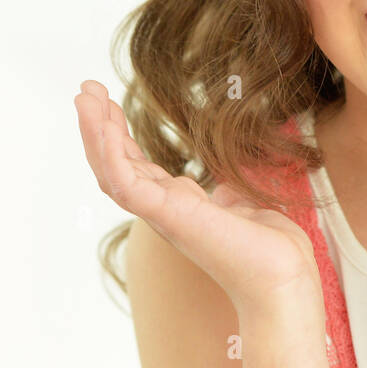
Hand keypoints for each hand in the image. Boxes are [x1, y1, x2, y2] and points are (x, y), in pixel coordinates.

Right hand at [74, 80, 322, 314]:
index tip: (108, 103)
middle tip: (86, 90)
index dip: (118, 135)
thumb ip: (225, 193)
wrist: (281, 277)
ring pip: (112, 172)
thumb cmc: (266, 248)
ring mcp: (162, 215)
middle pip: (115, 165)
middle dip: (98, 127)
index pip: (135, 166)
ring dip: (95, 134)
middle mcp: (162, 210)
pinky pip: (127, 184)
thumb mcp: (239, 206)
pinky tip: (106, 125)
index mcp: (176, 205)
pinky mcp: (168, 216)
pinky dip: (112, 153)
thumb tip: (225, 184)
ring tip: (85, 98)